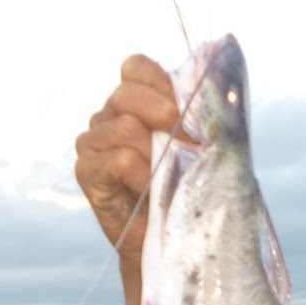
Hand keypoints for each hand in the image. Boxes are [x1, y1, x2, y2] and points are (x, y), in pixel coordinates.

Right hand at [74, 54, 180, 259]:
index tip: (184, 110)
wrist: (172, 237)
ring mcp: (92, 142)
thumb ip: (198, 115)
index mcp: (133, 102)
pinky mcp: (86, 171)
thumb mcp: (198, 144)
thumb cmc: (188, 187)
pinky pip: (120, 159)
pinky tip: (149, 190)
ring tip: (166, 177)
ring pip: (125, 127)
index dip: (161, 83)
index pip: (136, 68)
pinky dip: (143, 175)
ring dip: (156, 154)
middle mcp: (107, 116)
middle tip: (189, 142)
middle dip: (164, 115)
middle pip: (127, 94)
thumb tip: (219, 86)